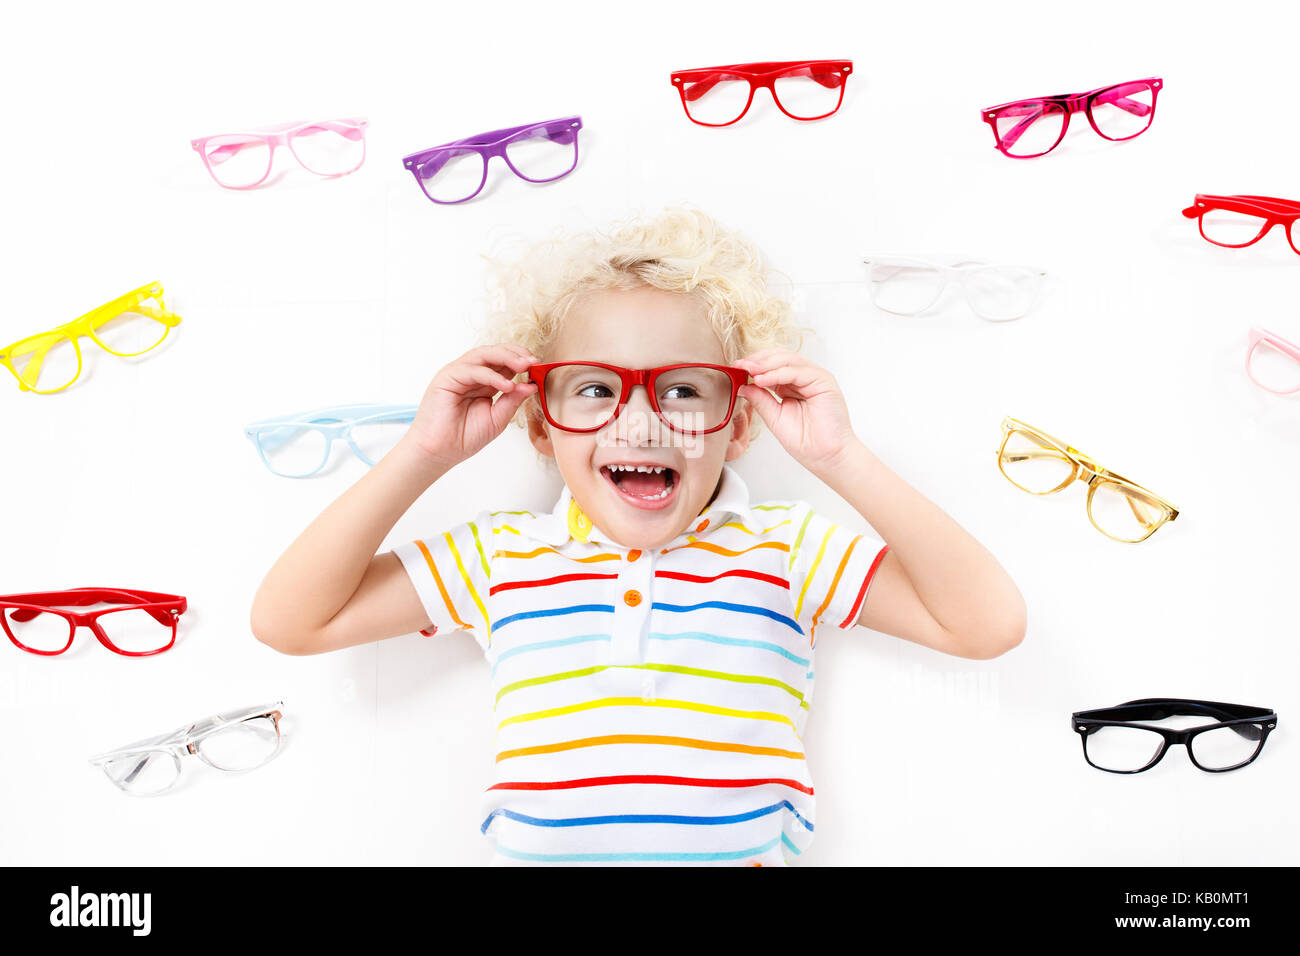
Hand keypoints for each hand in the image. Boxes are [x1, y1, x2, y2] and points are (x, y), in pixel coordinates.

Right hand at [402, 344, 537, 470]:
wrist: (439, 452)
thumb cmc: (464, 437)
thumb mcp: (497, 418)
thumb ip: (512, 401)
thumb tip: (531, 385)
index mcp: (483, 382)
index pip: (503, 363)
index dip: (521, 361)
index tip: (538, 367)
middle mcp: (470, 374)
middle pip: (494, 353)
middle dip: (516, 354)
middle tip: (533, 361)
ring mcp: (457, 374)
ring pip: (483, 355)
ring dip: (506, 357)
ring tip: (524, 366)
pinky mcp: (447, 378)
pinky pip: (472, 370)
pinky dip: (491, 375)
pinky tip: (506, 385)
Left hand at [735, 350, 857, 473]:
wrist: (825, 456)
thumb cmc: (805, 441)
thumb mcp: (774, 417)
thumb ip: (760, 399)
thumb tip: (742, 385)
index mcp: (792, 385)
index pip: (772, 365)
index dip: (754, 364)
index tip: (736, 368)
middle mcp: (804, 378)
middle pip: (780, 357)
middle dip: (758, 360)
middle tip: (740, 365)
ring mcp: (815, 377)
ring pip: (788, 360)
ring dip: (766, 364)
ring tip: (749, 370)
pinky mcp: (824, 381)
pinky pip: (797, 371)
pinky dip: (778, 373)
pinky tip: (763, 379)